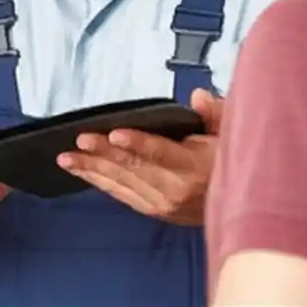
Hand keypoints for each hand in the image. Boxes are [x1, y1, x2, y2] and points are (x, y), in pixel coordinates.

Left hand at [56, 88, 223, 225]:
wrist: (239, 208)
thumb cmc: (230, 164)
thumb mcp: (231, 135)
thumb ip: (215, 113)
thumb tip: (197, 96)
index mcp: (195, 167)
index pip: (162, 152)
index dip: (138, 143)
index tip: (115, 133)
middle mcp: (176, 189)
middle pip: (134, 167)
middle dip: (103, 152)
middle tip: (80, 139)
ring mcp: (162, 203)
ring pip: (121, 182)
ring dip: (91, 169)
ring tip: (67, 157)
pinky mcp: (152, 211)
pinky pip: (120, 194)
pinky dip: (99, 182)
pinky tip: (81, 171)